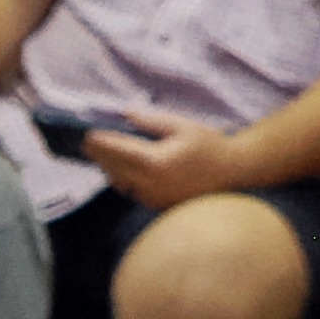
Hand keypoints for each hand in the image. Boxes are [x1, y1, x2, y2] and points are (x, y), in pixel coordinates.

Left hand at [84, 110, 246, 208]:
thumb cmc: (210, 146)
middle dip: (97, 151)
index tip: (84, 129)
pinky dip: (125, 177)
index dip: (94, 138)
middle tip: (88, 139)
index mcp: (153, 162)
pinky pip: (131, 190)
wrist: (235, 173)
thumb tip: (123, 114)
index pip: (110, 149)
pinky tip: (128, 165)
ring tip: (107, 151)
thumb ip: (148, 120)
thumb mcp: (180, 125)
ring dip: (109, 166)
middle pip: (108, 166)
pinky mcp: (158, 204)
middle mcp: (148, 183)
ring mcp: (152, 197)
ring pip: (117, 180)